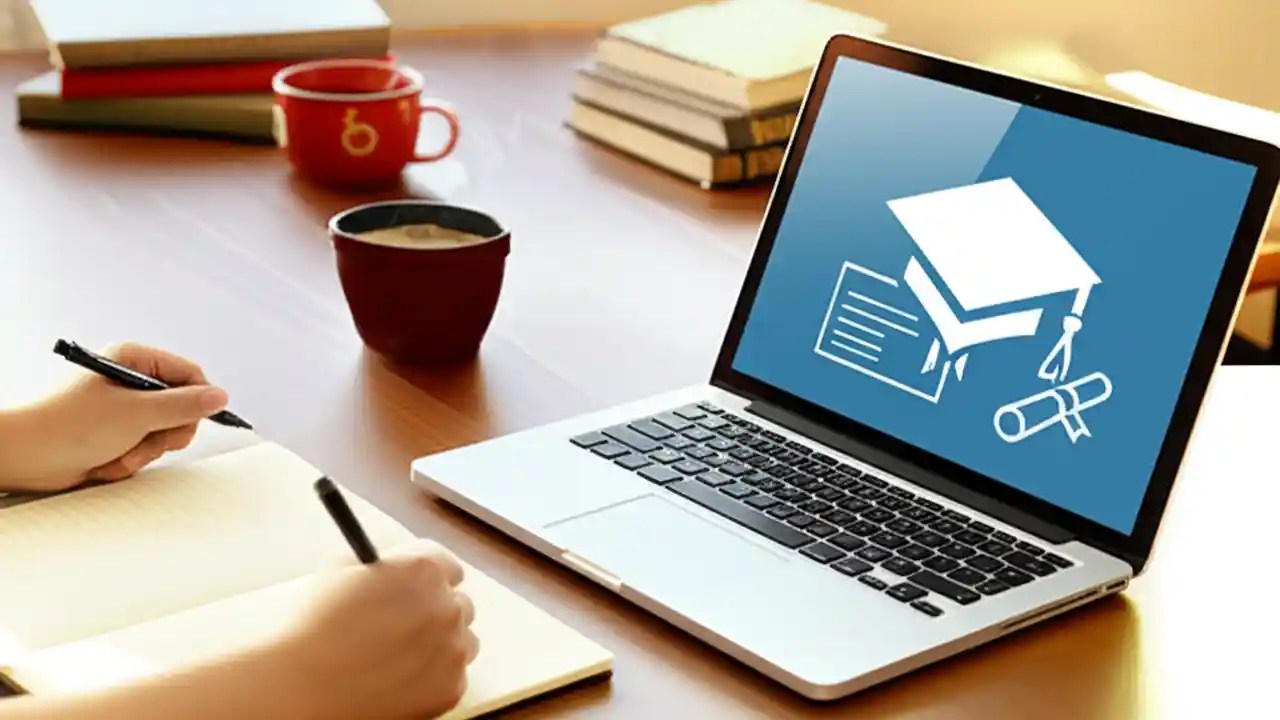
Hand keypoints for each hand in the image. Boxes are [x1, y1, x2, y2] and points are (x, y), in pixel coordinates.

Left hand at [0, 342, 228, 491]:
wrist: (25, 457)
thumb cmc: (68, 426)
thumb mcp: (135, 414)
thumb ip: (183, 405)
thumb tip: (219, 397)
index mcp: (134, 360)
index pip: (189, 374)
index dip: (197, 400)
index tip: (191, 421)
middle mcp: (131, 381)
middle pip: (182, 407)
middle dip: (165, 433)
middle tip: (144, 440)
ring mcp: (125, 408)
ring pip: (165, 432)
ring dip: (145, 450)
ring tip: (119, 453)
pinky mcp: (117, 432)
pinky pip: (146, 447)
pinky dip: (131, 459)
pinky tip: (107, 460)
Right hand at [275, 540, 478, 719]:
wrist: (304, 687)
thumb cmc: (316, 626)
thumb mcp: (342, 569)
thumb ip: (382, 565)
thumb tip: (398, 566)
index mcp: (423, 569)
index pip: (449, 566)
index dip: (431, 578)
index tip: (419, 590)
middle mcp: (446, 606)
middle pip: (459, 603)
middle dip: (435, 612)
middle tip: (408, 626)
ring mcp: (453, 649)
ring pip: (463, 640)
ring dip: (441, 644)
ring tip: (402, 656)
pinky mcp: (451, 687)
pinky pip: (454, 675)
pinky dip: (434, 678)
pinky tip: (401, 679)